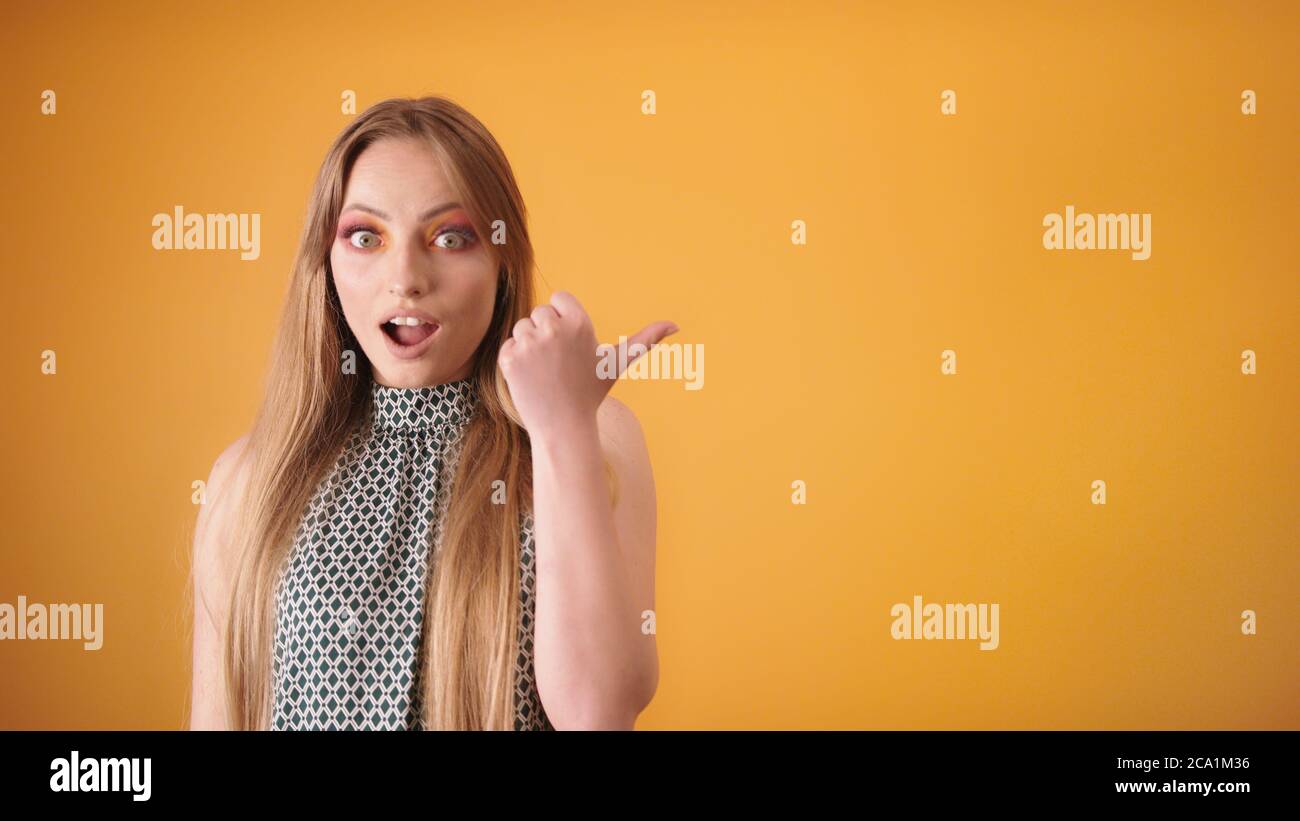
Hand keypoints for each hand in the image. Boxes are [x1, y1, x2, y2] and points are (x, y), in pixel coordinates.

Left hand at [497, 291, 676, 440]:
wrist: (563, 426)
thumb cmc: (591, 393)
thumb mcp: (618, 363)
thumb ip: (646, 339)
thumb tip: (676, 326)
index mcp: (580, 322)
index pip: (558, 299)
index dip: (561, 320)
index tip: (570, 345)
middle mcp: (554, 328)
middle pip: (538, 313)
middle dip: (545, 334)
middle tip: (558, 363)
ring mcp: (530, 343)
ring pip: (521, 328)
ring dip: (528, 347)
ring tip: (545, 371)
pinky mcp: (510, 358)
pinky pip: (507, 346)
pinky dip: (514, 362)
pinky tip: (530, 378)